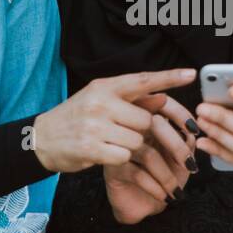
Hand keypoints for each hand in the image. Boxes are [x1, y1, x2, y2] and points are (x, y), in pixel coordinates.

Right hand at [31, 68, 195, 172]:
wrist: (41, 139)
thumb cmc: (75, 119)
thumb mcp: (99, 102)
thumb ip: (129, 100)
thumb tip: (162, 98)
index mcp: (104, 87)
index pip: (142, 80)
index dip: (169, 77)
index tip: (191, 74)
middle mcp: (100, 102)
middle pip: (145, 120)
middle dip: (141, 131)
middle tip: (124, 133)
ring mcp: (95, 125)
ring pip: (137, 140)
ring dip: (130, 146)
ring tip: (110, 143)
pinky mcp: (92, 148)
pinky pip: (124, 156)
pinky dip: (119, 158)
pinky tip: (104, 153)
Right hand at [105, 95, 199, 223]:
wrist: (142, 204)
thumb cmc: (163, 176)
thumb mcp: (180, 158)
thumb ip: (186, 140)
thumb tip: (191, 132)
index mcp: (147, 118)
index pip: (161, 103)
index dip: (179, 113)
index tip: (194, 130)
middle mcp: (129, 128)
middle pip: (153, 124)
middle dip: (176, 146)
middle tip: (190, 166)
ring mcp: (118, 146)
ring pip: (147, 153)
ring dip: (167, 176)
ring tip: (177, 191)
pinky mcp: (111, 168)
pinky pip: (137, 173)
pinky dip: (155, 187)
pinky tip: (164, 196)